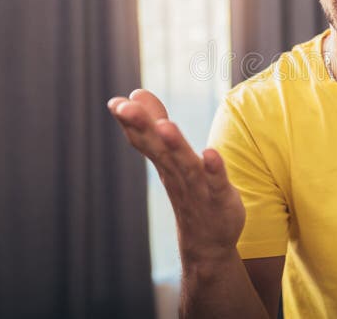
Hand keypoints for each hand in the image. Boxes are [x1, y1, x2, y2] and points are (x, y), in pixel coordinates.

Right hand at [107, 90, 244, 266]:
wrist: (206, 243)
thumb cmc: (187, 191)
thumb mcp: (170, 155)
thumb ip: (154, 123)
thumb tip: (136, 93)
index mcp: (164, 162)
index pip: (144, 140)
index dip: (131, 122)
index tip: (116, 102)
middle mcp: (176, 173)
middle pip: (158, 148)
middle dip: (143, 126)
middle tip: (126, 107)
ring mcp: (197, 187)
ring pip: (184, 164)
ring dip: (174, 145)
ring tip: (165, 124)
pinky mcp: (219, 198)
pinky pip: (216, 183)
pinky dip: (213, 169)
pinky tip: (211, 153)